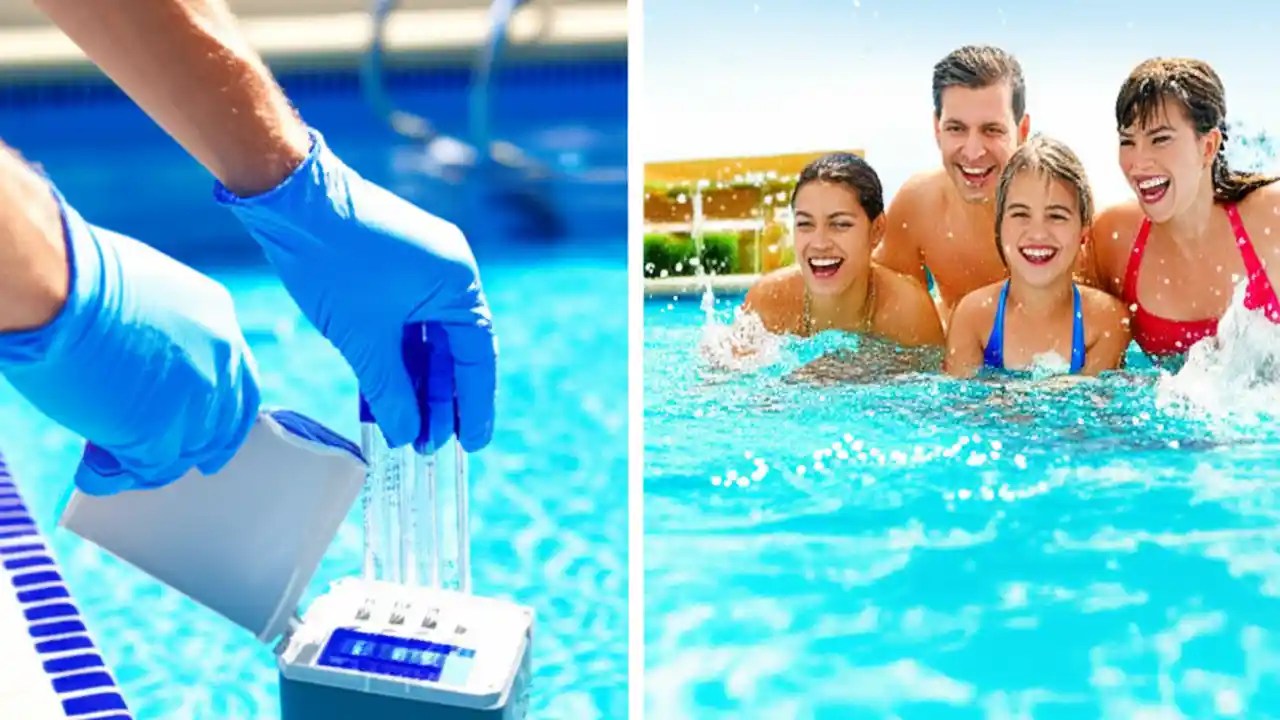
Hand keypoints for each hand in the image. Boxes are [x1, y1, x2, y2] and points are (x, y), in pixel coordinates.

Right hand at [0, 183, 259, 494]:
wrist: (54, 285)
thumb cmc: (77, 275)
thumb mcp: (145, 289)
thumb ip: (161, 329)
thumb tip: (143, 365)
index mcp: (218, 316)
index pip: (238, 378)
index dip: (222, 412)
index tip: (206, 434)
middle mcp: (221, 358)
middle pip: (225, 422)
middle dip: (197, 449)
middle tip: (166, 463)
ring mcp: (196, 396)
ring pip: (187, 450)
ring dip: (149, 463)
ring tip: (108, 462)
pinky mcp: (160, 429)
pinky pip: (150, 469)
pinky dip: (118, 477)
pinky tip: (93, 472)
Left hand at [215, 129, 495, 451]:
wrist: (289, 197)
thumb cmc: (334, 261)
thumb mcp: (364, 339)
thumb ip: (391, 391)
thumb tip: (406, 434)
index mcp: (459, 283)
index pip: (477, 357)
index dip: (473, 405)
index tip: (470, 445)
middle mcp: (450, 274)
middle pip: (453, 352)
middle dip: (439, 401)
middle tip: (427, 446)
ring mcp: (421, 269)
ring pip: (425, 341)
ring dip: (416, 385)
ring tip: (406, 429)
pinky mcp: (393, 268)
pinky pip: (404, 324)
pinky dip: (397, 360)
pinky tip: (387, 396)